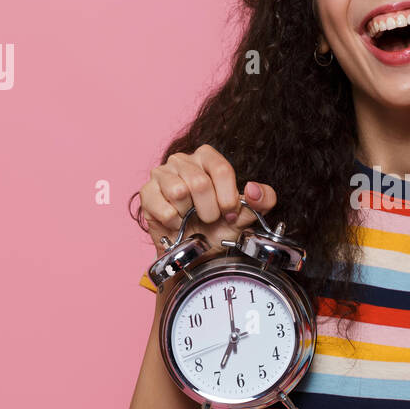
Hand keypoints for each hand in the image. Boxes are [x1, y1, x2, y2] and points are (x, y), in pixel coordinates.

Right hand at [138, 144, 278, 254]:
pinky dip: (174, 223)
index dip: (228, 197)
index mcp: (207, 158)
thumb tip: (254, 189)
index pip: (221, 169)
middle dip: (209, 210)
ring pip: (178, 192)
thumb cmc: (218, 227)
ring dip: (189, 214)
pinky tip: (176, 223)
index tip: (229, 213)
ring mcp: (161, 174)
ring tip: (190, 218)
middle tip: (209, 219)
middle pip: (199, 182)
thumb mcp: (246, 214)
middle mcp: (182, 160)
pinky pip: (163, 208)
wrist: (193, 251)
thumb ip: (262, 200)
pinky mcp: (146, 192)